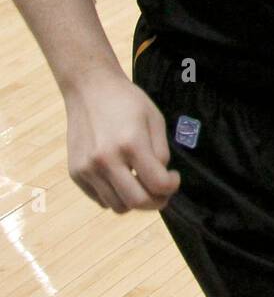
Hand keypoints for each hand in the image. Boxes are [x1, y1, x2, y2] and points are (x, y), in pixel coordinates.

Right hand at [64, 73, 179, 212]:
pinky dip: (116, 196)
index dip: (172, 186)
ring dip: (135, 201)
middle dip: (156, 202)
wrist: (90, 90)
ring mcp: (87, 169)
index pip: (157, 183)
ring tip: (142, 184)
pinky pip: (101, 199)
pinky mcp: (76, 173)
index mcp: (131, 143)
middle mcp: (106, 160)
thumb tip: (161, 179)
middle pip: (137, 202)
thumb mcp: (154, 119)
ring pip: (117, 206)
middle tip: (163, 193)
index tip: (174, 179)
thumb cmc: (128, 102)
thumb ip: (160, 152)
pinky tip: (123, 178)